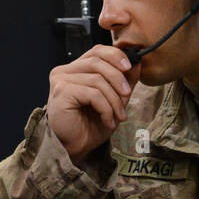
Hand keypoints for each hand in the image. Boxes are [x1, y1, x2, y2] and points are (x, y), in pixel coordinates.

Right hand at [46, 44, 140, 161]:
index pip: (96, 51)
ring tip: (119, 116)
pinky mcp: (62, 93)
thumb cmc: (91, 125)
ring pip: (97, 80)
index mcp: (75, 69)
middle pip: (98, 62)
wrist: (79, 148)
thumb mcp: (114, 99)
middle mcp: (64, 71)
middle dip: (118, 80)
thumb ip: (124, 80)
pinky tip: (108, 120)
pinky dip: (106, 108)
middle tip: (127, 96)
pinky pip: (93, 94)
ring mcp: (60, 81)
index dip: (115, 55)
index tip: (129, 68)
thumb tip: (137, 62)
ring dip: (113, 100)